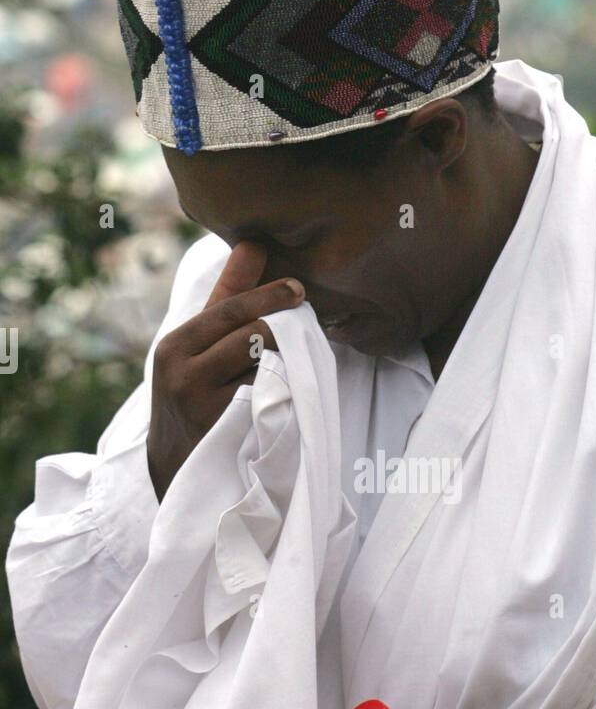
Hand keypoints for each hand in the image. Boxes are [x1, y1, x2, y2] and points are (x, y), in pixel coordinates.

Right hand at [147, 241, 304, 500]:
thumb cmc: (194, 391)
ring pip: (262, 365)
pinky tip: (293, 390)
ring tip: (297, 358)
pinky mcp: (223, 430)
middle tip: (306, 316)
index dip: (268, 295)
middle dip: (282, 323)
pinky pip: (268, 399)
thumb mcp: (200, 344)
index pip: (229, 309)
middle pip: (250, 333)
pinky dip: (284, 390)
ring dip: (285, 359)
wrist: (176, 466)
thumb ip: (227, 295)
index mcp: (176, 345)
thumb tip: (252, 242)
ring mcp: (201, 405)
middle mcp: (181, 373)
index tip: (299, 289)